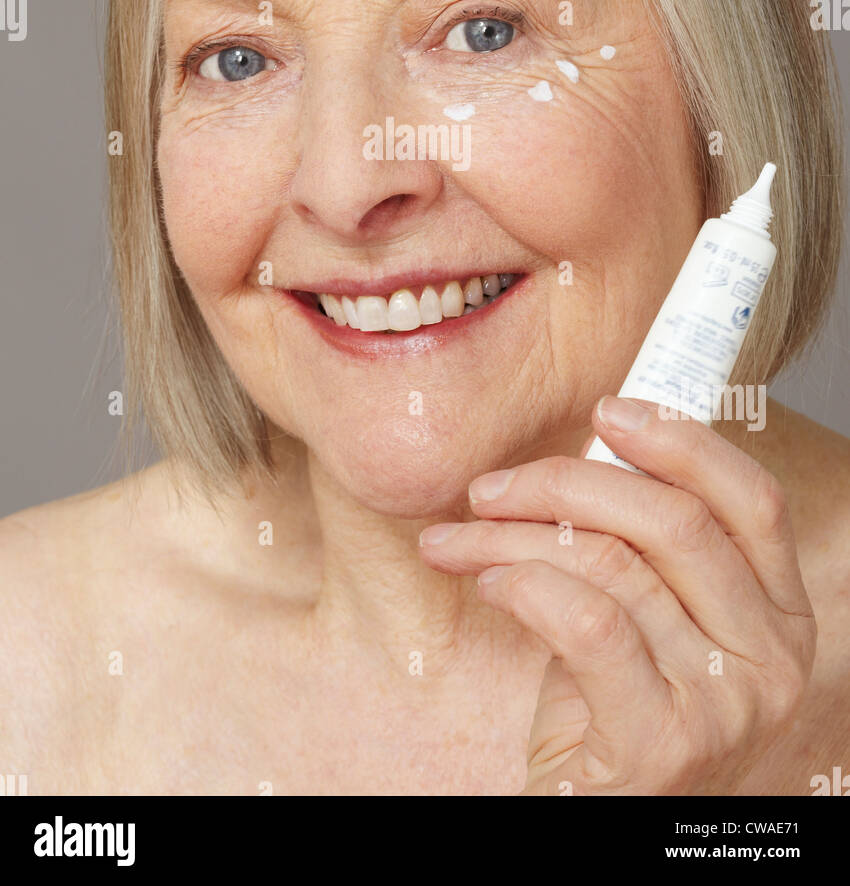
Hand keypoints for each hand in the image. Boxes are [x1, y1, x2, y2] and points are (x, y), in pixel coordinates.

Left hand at [418, 396, 815, 795]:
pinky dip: (522, 582)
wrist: (595, 831)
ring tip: (458, 538)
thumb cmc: (612, 718)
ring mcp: (724, 706)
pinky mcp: (661, 742)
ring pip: (610, 564)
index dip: (682, 441)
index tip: (607, 408)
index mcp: (780, 619)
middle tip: (492, 487)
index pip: (753, 501)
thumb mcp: (649, 626)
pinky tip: (486, 582)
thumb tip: (586, 453)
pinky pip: (585, 620)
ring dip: (511, 535)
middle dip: (566, 481)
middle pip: (674, 520)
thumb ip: (643, 553)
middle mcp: (771, 662)